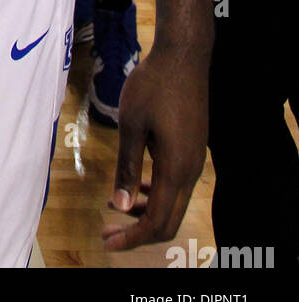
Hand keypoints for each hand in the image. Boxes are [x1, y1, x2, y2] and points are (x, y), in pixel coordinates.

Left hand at [102, 47, 208, 251]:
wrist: (183, 57)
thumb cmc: (153, 86)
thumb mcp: (131, 125)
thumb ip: (127, 166)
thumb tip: (119, 207)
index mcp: (175, 169)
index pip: (157, 221)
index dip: (133, 238)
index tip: (108, 243)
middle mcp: (190, 171)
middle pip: (169, 220)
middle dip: (137, 232)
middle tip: (107, 234)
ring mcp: (194, 160)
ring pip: (172, 203)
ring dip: (145, 212)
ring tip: (113, 210)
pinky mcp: (192, 149)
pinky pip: (175, 184)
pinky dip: (154, 193)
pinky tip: (133, 186)